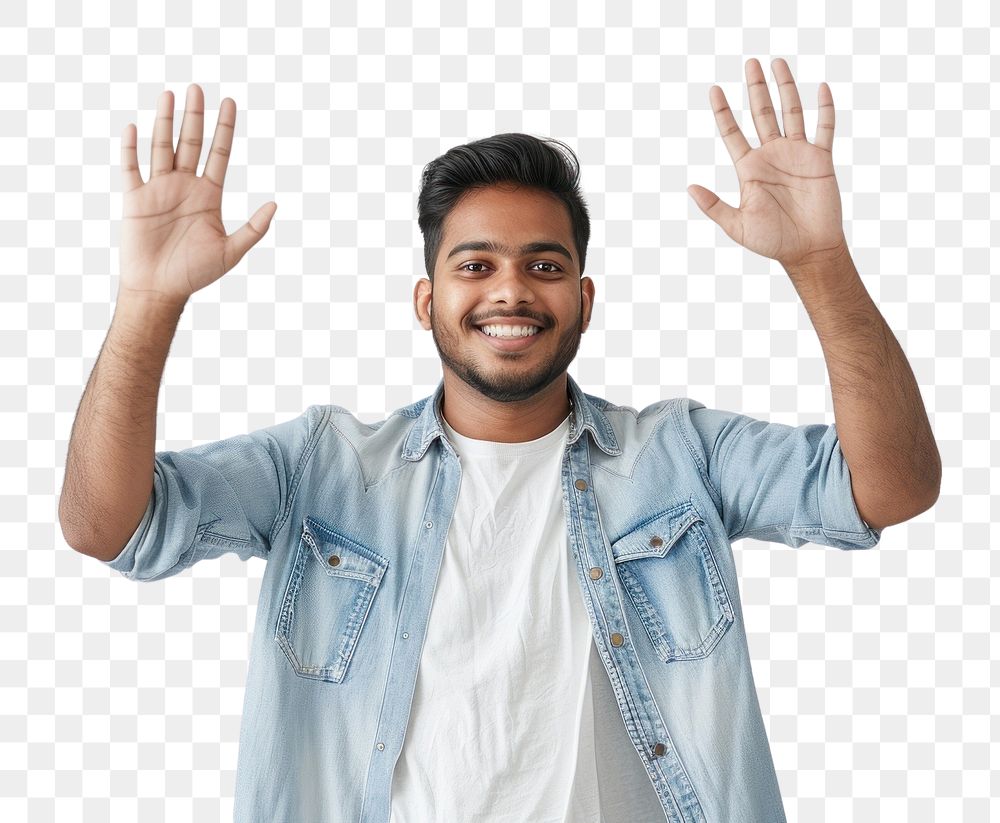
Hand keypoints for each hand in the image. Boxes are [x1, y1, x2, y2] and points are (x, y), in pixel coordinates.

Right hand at [118, 84, 275, 306]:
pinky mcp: (134, 199)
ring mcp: (159, 190)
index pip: (219, 153)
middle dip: (194, 116)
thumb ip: (254, 228)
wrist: (161, 290)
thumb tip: (275, 204)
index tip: (229, 102)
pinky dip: (131, 148)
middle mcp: (184, 186)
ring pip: (162, 147)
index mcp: (208, 195)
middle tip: (197, 88)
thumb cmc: (196, 274)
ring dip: (165, 122)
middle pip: (190, 143)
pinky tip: (134, 128)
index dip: (224, 128)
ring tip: (169, 96)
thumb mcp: (232, 251)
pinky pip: (131, 168)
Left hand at [687, 58, 847, 271]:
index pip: (732, 133)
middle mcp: (771, 156)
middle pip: (761, 114)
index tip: (714, 90)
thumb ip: (714, 206)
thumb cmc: (772, 241)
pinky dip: (824, 109)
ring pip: (790, 112)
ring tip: (777, 63)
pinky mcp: (820, 160)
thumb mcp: (737, 226)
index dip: (723, 111)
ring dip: (785, 88)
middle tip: (749, 63)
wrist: (808, 250)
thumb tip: (690, 188)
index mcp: (749, 169)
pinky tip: (820, 88)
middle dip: (755, 88)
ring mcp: (796, 155)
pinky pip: (824, 128)